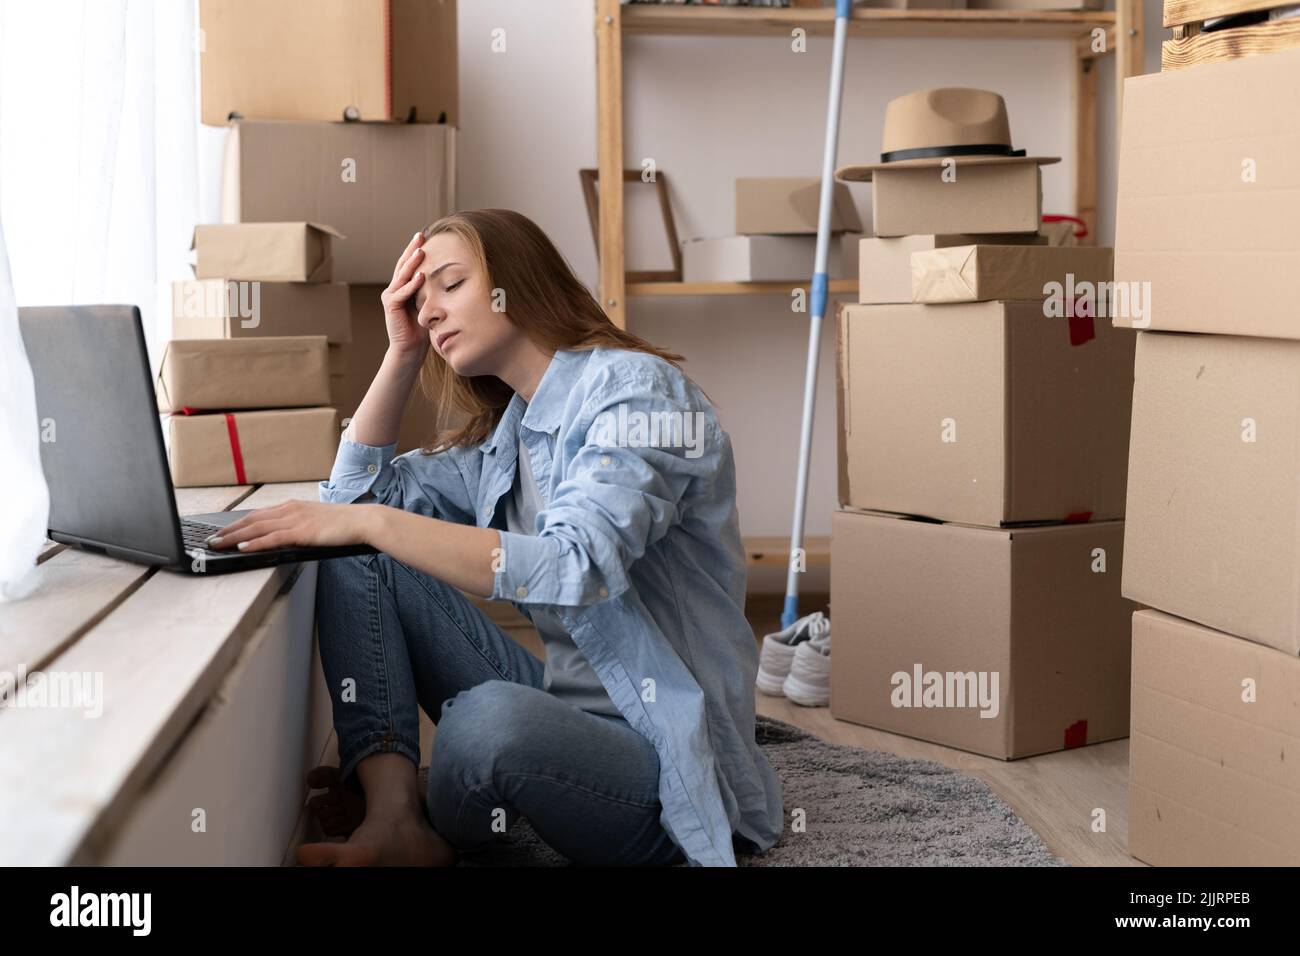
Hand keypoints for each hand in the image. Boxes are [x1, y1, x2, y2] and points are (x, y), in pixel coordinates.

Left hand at [205, 501, 378, 552]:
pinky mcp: (302, 532)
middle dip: (228, 531)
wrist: (363, 521)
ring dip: (234, 537)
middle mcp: (290, 510)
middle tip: (210, 540)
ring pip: (257, 528)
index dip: (237, 524)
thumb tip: (282, 536)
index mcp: (292, 506)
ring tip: (217, 545)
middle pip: (251, 520)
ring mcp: (295, 520)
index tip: (222, 531)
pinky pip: (272, 538)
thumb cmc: (343, 524)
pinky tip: (242, 548)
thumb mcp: (315, 521)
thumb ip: (297, 525)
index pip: (257, 515)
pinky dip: (255, 543)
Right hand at [379, 231, 429, 358]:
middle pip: (403, 264)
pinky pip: (402, 292)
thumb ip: (431, 290)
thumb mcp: (428, 304)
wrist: (410, 348)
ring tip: (421, 250)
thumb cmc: (422, 328)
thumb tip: (448, 275)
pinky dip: (412, 284)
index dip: (416, 250)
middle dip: (412, 249)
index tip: (426, 236)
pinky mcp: (390, 306)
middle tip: (420, 235)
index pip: (409, 265)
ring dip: (412, 263)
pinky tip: (421, 276)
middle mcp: (394, 288)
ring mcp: (390, 296)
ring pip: (402, 275)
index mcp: (403, 287)